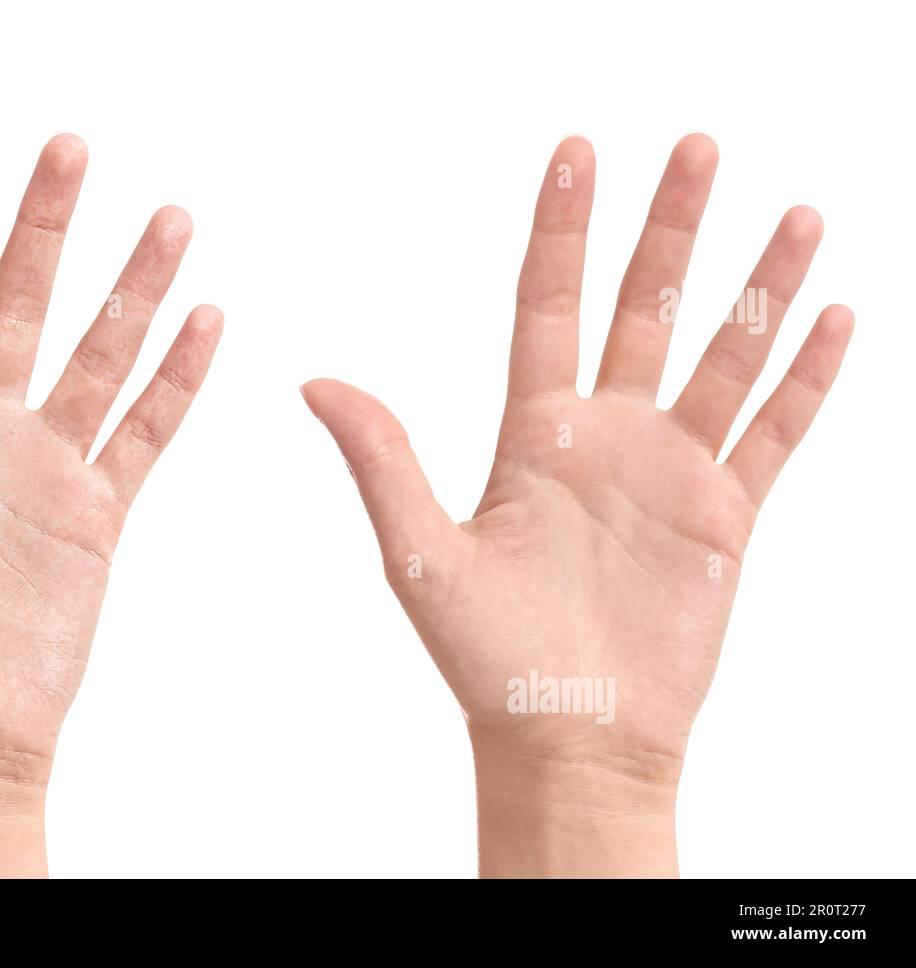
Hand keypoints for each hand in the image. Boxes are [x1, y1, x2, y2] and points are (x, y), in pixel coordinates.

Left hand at [0, 135, 222, 875]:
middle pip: (17, 305)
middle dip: (45, 227)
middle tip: (72, 147)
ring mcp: (46, 468)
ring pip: (97, 356)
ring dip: (132, 288)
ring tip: (170, 218)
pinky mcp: (97, 511)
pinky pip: (145, 431)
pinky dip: (176, 378)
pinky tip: (202, 321)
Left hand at [302, 135, 851, 876]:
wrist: (568, 736)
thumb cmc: (487, 658)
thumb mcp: (422, 552)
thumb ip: (382, 459)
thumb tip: (312, 379)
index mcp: (533, 433)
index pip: (548, 304)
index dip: (563, 230)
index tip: (577, 154)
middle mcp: (605, 436)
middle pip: (644, 307)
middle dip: (670, 228)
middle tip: (695, 146)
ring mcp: (671, 469)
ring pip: (723, 355)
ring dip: (760, 286)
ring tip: (797, 217)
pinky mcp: (725, 514)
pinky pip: (775, 433)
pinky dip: (806, 379)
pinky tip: (836, 318)